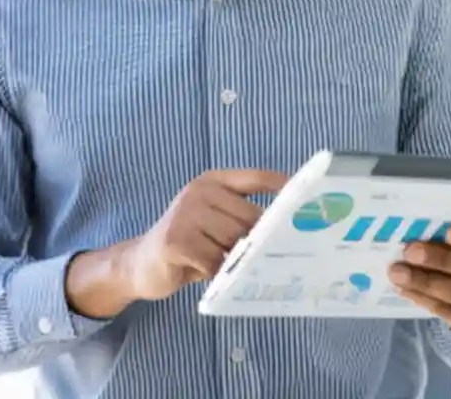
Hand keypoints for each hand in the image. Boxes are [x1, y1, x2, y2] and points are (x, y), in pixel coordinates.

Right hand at [125, 169, 287, 300]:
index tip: (309, 203)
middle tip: (253, 257)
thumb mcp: (214, 221)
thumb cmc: (187, 243)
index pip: (256, 178)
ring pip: (234, 241)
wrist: (140, 263)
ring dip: (232, 259)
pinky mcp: (176, 240)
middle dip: (254, 241)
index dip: (284, 188)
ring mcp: (185, 214)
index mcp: (212, 181)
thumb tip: (286, 229)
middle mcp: (199, 192)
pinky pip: (214, 260)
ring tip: (221, 264)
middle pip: (250, 218)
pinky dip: (216, 272)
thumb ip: (241, 216)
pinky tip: (207, 272)